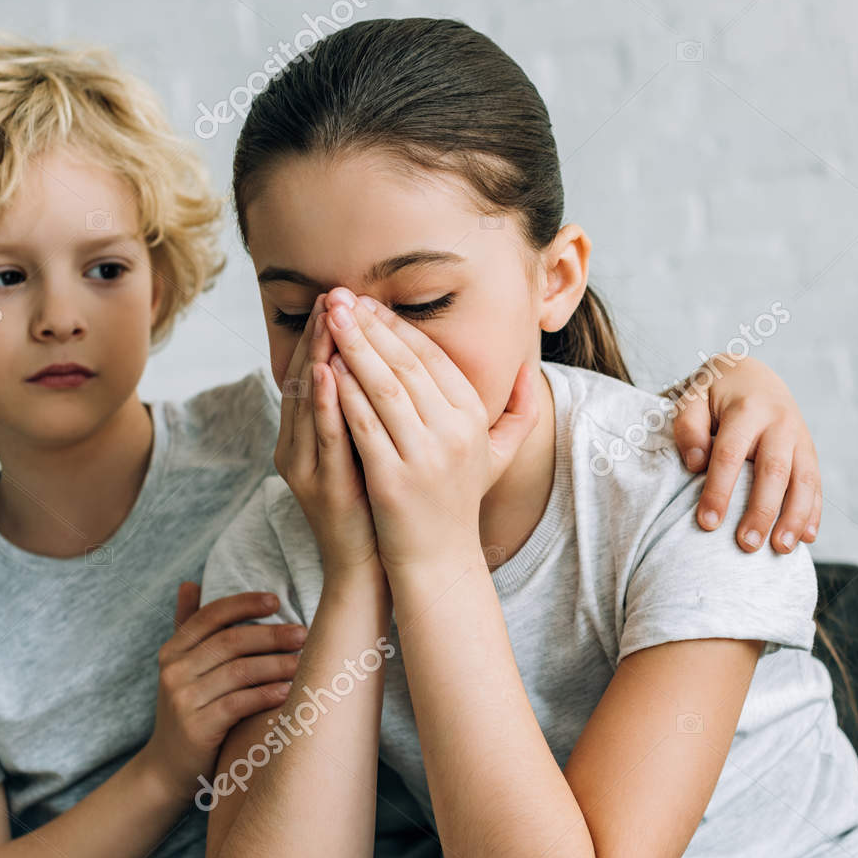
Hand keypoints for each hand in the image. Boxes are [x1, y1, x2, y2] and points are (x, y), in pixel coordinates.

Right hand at [142, 584, 307, 793]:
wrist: (167, 768)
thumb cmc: (188, 710)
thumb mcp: (181, 669)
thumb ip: (187, 627)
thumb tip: (189, 583)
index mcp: (173, 650)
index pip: (211, 615)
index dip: (245, 603)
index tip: (277, 600)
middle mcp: (174, 671)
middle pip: (231, 642)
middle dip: (271, 635)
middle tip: (304, 633)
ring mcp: (183, 700)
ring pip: (239, 672)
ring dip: (277, 665)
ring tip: (305, 662)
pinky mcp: (197, 728)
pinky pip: (239, 704)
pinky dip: (266, 695)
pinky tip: (288, 692)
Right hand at [274, 291, 378, 573]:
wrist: (374, 567)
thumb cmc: (379, 505)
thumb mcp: (373, 450)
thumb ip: (373, 411)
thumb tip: (388, 365)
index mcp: (312, 435)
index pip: (316, 372)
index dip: (326, 334)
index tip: (342, 298)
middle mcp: (300, 446)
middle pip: (305, 379)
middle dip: (319, 335)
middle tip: (331, 295)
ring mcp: (307, 467)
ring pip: (307, 403)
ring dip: (316, 357)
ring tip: (327, 320)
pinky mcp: (321, 488)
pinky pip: (322, 440)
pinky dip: (323, 405)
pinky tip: (328, 375)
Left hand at [323, 292, 538, 572]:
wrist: (438, 560)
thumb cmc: (459, 500)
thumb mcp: (499, 454)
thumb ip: (521, 410)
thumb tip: (533, 368)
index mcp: (473, 419)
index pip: (432, 358)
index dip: (397, 327)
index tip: (367, 304)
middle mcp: (454, 434)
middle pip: (406, 366)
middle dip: (370, 327)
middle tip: (339, 297)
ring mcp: (424, 457)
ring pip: (383, 388)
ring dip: (353, 348)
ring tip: (328, 319)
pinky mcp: (393, 479)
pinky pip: (363, 424)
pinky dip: (343, 392)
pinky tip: (324, 367)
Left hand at [668, 355, 822, 552]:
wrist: (753, 375)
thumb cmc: (715, 394)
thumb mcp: (693, 397)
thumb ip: (688, 427)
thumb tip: (696, 464)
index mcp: (746, 408)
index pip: (730, 453)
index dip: (719, 490)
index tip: (707, 524)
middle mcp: (779, 422)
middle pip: (773, 471)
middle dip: (762, 511)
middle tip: (747, 545)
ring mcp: (799, 437)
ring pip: (803, 479)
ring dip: (795, 517)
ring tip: (781, 549)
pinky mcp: (809, 451)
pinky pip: (816, 483)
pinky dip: (813, 512)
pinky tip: (806, 538)